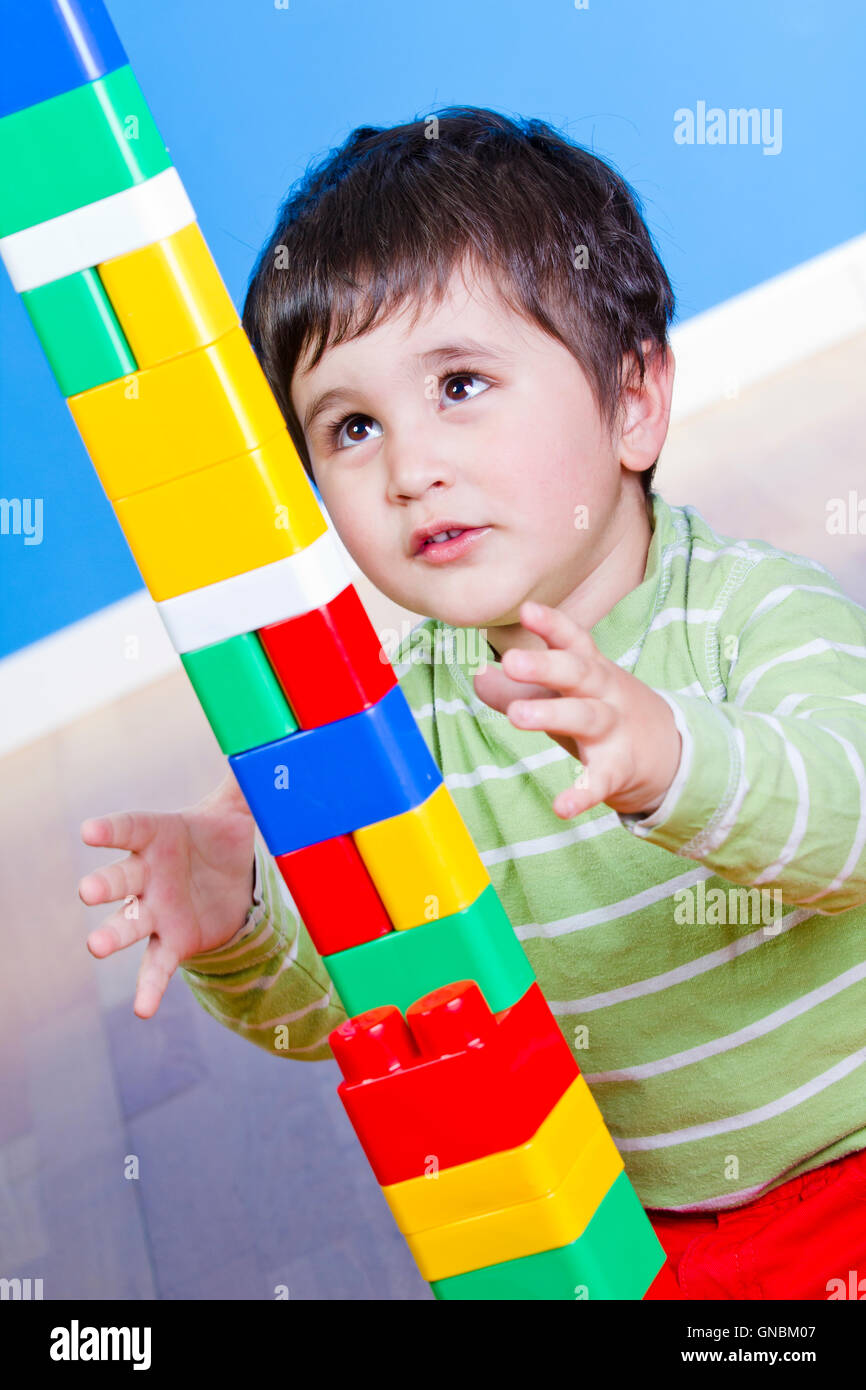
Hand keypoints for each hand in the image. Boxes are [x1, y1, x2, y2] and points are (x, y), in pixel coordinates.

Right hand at [79, 771, 255, 1018]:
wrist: (232, 886)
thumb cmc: (221, 840)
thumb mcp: (235, 811)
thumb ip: (243, 784)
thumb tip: (260, 748)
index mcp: (159, 835)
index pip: (130, 828)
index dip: (110, 829)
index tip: (89, 831)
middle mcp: (148, 874)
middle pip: (120, 878)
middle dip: (103, 884)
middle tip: (87, 891)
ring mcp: (156, 911)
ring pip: (128, 924)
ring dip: (112, 935)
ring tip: (95, 947)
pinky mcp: (172, 942)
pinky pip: (155, 967)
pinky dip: (148, 988)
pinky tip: (142, 1011)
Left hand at [472, 600, 681, 819]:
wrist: (671, 752)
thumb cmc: (601, 712)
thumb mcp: (564, 695)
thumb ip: (517, 689)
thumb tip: (476, 676)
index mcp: (591, 670)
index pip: (573, 642)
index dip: (552, 625)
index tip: (528, 610)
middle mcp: (605, 693)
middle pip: (578, 673)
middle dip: (545, 665)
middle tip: (510, 661)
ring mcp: (615, 730)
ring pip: (586, 717)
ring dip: (553, 714)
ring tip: (517, 716)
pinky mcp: (619, 769)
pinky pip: (600, 780)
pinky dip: (582, 793)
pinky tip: (562, 807)